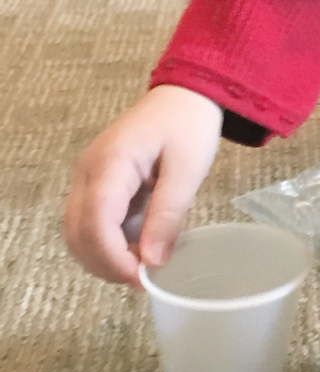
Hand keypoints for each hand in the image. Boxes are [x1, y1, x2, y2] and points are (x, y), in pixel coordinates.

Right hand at [64, 85, 222, 286]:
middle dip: (105, 263)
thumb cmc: (190, 125)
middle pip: (78, 232)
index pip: (94, 222)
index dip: (112, 257)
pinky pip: (93, 221)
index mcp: (109, 164)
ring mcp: (90, 178)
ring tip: (143, 266)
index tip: (141, 278)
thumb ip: (168, 215)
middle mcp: (88, 173)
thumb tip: (151, 261)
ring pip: (79, 231)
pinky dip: (109, 241)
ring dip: (104, 255)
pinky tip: (139, 246)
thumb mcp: (188, 170)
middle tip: (143, 279)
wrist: (187, 92)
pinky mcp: (99, 183)